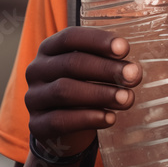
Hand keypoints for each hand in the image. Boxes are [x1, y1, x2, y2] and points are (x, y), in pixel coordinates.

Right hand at [24, 27, 142, 157]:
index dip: (98, 41)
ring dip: (100, 94)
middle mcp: (36, 70)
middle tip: (133, 75)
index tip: (125, 48)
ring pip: (65, 91)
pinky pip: (60, 120)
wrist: (64, 129)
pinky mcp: (36, 124)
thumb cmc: (83, 87)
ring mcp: (33, 97)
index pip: (70, 37)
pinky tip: (110, 118)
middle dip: (106, 69)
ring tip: (127, 98)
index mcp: (49, 48)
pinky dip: (88, 118)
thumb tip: (133, 70)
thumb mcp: (93, 70)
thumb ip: (109, 63)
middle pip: (71, 64)